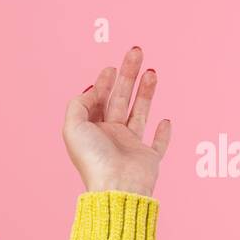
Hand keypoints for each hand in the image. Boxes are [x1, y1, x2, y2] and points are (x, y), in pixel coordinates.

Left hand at [62, 45, 171, 196]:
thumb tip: (92, 91)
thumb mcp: (73, 127)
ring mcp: (131, 147)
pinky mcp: (150, 159)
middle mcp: (111, 137)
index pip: (98, 101)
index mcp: (92, 131)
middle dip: (128, 76)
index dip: (104, 82)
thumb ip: (79, 104)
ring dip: (146, 92)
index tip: (111, 67)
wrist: (117, 187)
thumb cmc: (94, 160)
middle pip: (120, 100)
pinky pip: (158, 144)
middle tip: (136, 52)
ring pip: (139, 113)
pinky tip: (166, 120)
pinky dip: (163, 133)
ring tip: (151, 70)